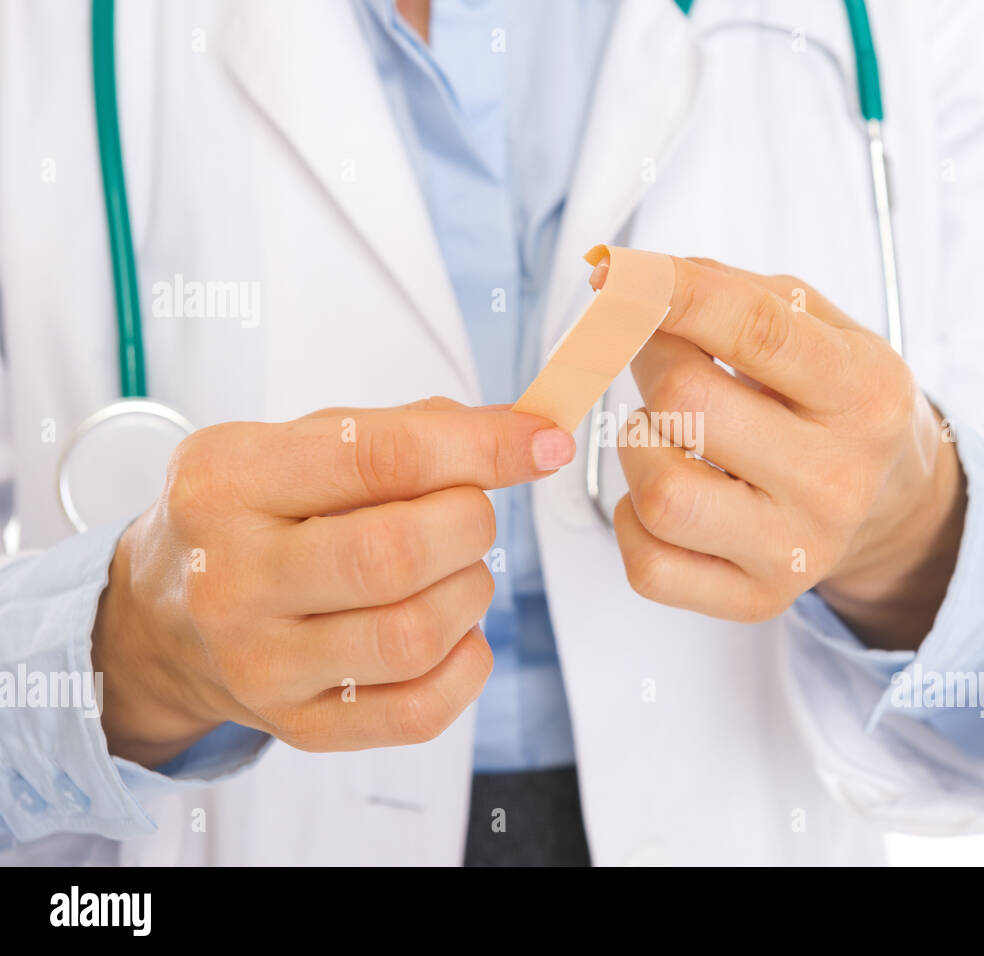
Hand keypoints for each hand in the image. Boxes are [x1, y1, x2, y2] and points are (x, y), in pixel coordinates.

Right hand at [91, 398, 574, 766]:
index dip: (479, 447)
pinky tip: (452, 631)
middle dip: (470, 523)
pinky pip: (419, 710)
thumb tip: (522, 438)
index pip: (377, 456)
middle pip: (397, 554)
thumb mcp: (295, 445)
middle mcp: (234, 578)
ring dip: (470, 592)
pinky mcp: (299, 725)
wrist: (165, 618)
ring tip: (455, 571)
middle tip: (470, 513)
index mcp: (228, 482)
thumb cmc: (253, 517)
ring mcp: (262, 664)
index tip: (541, 442)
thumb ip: (404, 432)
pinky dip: (466, 664)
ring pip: (414, 636)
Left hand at [611, 257, 965, 648]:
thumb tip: (635, 283)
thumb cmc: (834, 401)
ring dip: (640, 445)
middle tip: (667, 357)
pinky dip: (634, 520)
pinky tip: (670, 488)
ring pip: (659, 492)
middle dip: (653, 362)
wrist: (890, 504)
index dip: (673, 292)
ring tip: (673, 432)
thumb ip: (738, 293)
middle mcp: (836, 478)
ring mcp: (796, 549)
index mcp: (862, 393)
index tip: (618, 271)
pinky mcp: (758, 598)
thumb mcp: (822, 327)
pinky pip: (648, 565)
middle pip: (686, 401)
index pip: (755, 330)